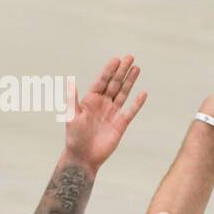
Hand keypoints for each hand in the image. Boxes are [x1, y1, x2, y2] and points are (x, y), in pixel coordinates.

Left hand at [64, 55, 147, 170]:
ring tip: (137, 68)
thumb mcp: (71, 116)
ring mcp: (113, 113)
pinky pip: (131, 111)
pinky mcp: (121, 123)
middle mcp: (103, 103)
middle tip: (130, 57)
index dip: (109, 70)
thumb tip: (69, 81)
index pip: (102, 81)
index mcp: (90, 100)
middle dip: (122, 71)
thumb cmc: (74, 137)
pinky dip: (137, 103)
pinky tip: (143, 93)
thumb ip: (72, 99)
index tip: (117, 59)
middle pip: (114, 83)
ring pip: (123, 93)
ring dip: (130, 81)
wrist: (84, 156)